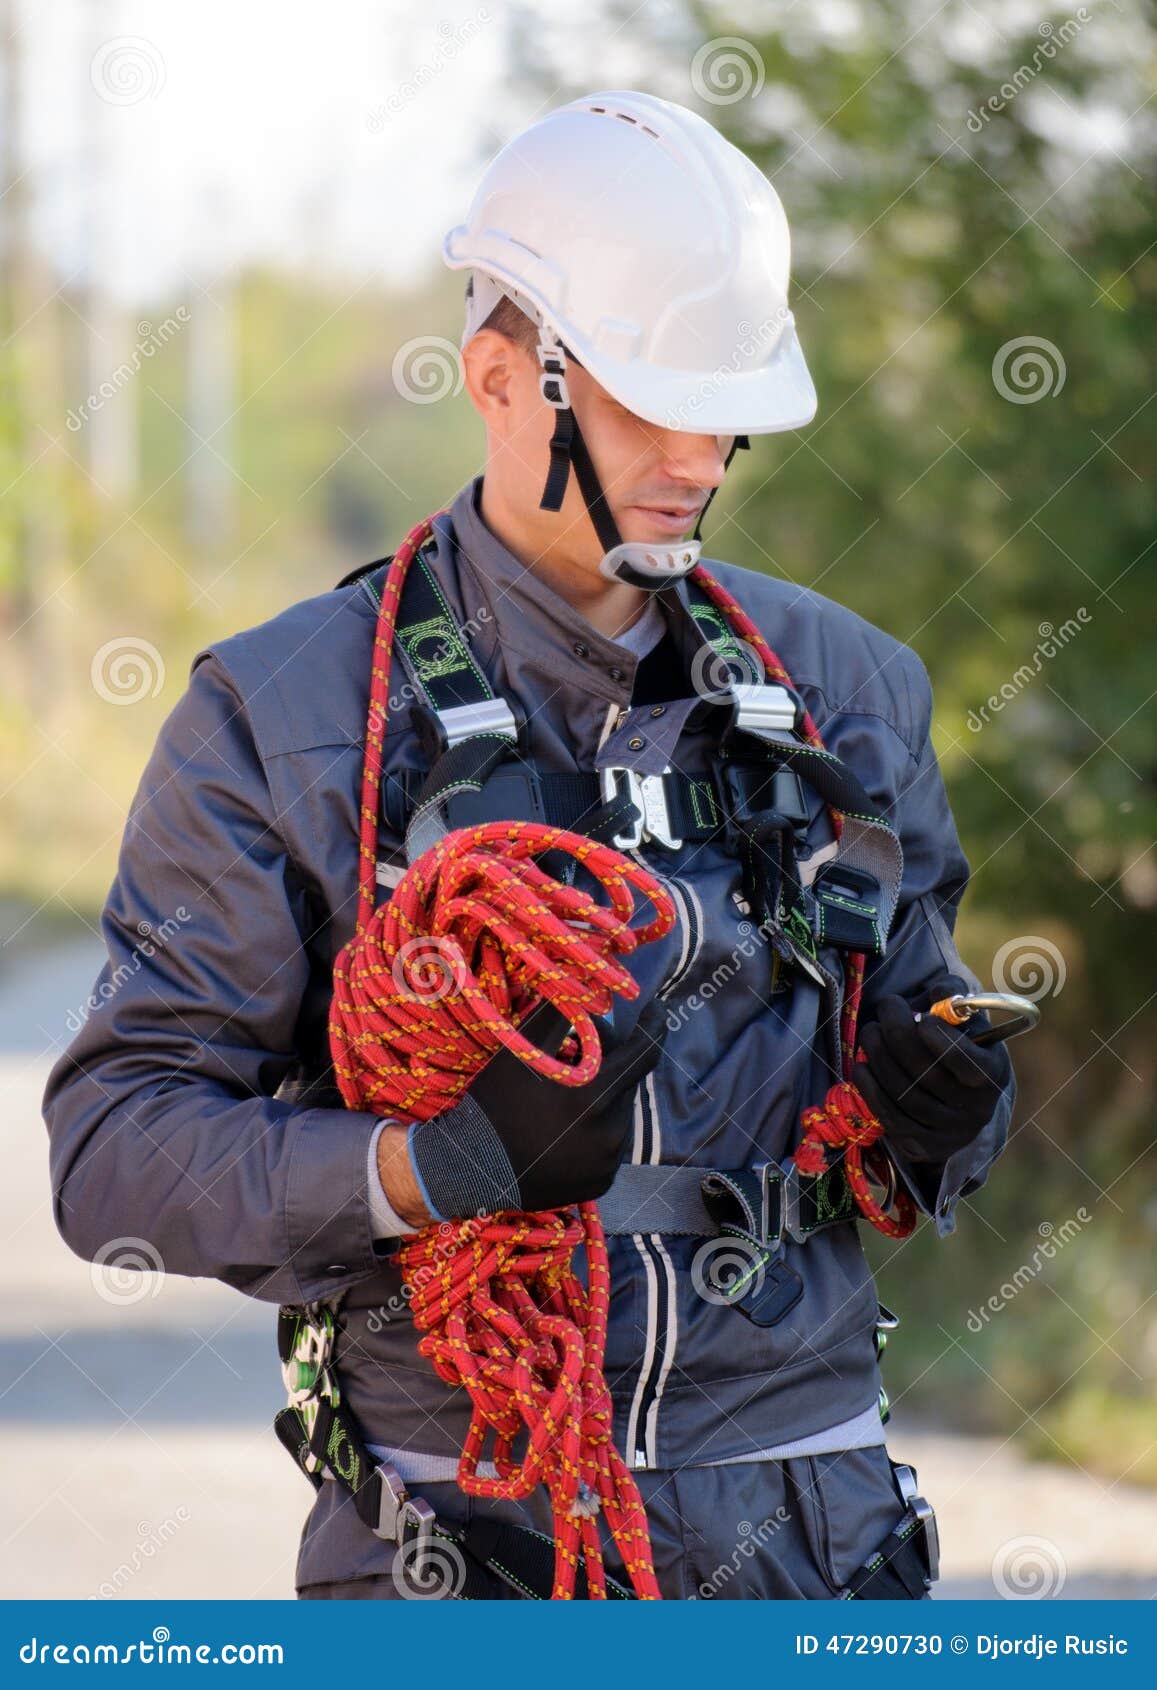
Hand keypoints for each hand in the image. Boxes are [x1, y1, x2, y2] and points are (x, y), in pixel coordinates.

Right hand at [408, 999, 668, 1218]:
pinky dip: (595, 1129)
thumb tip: (586, 985)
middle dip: (607, 1062)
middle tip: (572, 1054)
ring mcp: (608, 1161)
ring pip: (619, 1112)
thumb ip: (558, 1014)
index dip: (655, 1025)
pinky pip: (610, 1144)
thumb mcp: (521, 1051)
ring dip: (601, 1096)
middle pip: (626, 1081)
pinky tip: (562, 1130)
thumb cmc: (494, 1103)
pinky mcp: (602, 1181)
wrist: (470, 1170)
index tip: (658, 1008)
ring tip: (561, 1098)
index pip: (645, 1052)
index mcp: (595, 1097)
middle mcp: (610, 1133)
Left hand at [856, 978, 1010, 1164]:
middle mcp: (976, 1108)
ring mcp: (949, 1132)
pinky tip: (862, 1065)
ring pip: (903, 1093)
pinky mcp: (922, 1146)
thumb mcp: (966, 1020)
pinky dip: (870, 1087)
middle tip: (885, 1009)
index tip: (922, 1019)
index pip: (968, 1063)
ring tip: (870, 1033)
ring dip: (878, 1056)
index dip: (943, 1042)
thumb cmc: (958, 1044)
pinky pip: (889, 1116)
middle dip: (897, 1034)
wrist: (958, 1099)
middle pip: (926, 1074)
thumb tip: (939, 991)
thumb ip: (955, 997)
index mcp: (993, 1074)